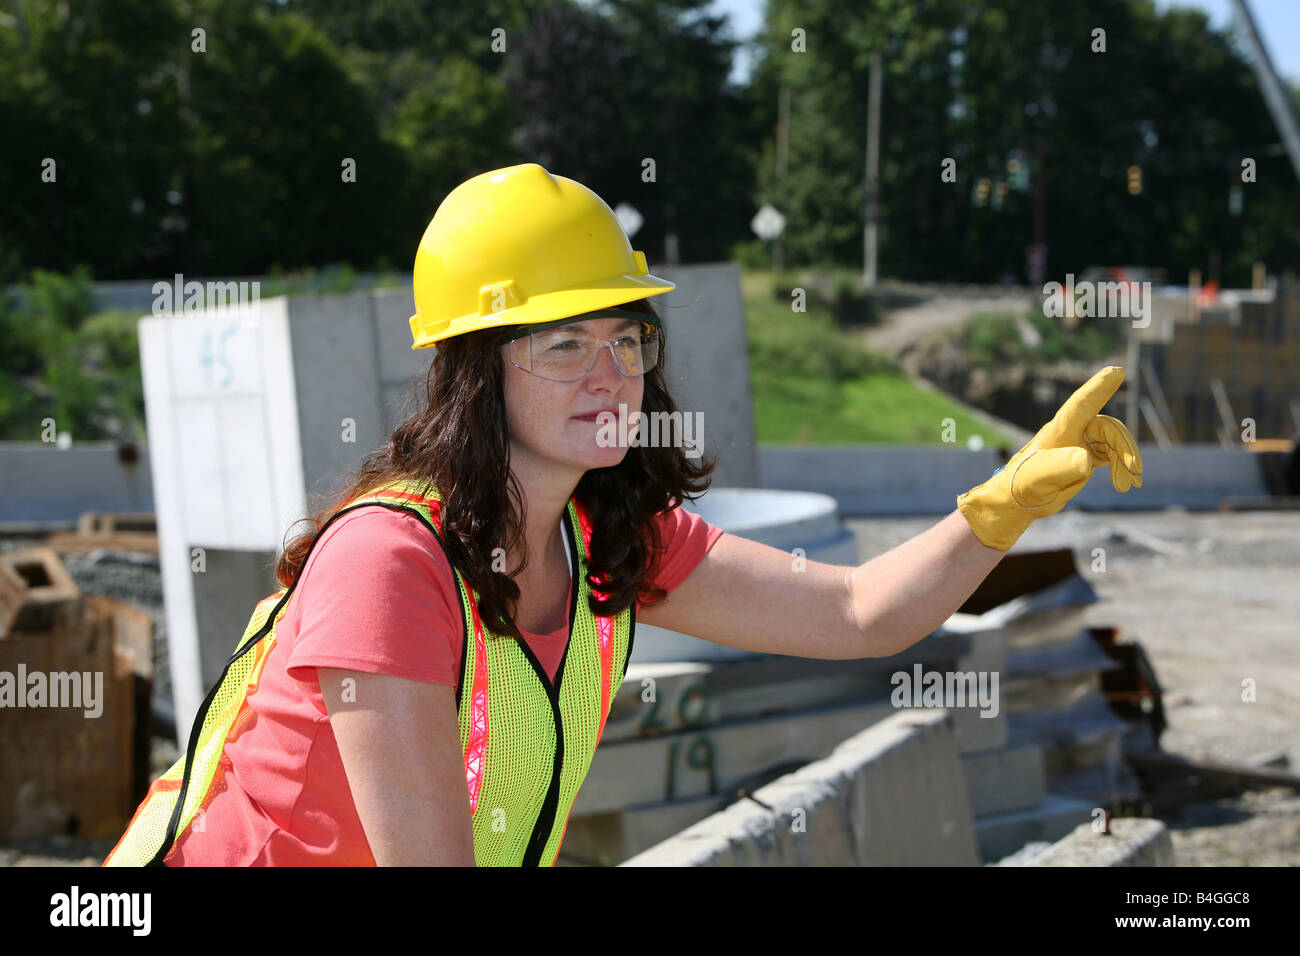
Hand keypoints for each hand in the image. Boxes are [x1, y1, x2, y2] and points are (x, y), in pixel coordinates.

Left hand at [956, 365, 1143, 550]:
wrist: (1019, 499)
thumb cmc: (1023, 483)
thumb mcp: (1041, 477)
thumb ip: (1062, 467)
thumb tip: (1087, 461)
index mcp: (1059, 430)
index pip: (1082, 403)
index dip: (1099, 387)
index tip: (1117, 370)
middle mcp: (1072, 431)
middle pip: (1108, 428)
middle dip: (1124, 447)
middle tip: (1135, 470)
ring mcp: (1081, 442)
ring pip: (1114, 442)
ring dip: (1126, 460)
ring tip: (1132, 484)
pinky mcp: (1087, 455)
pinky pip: (1113, 454)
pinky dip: (1122, 467)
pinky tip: (1126, 483)